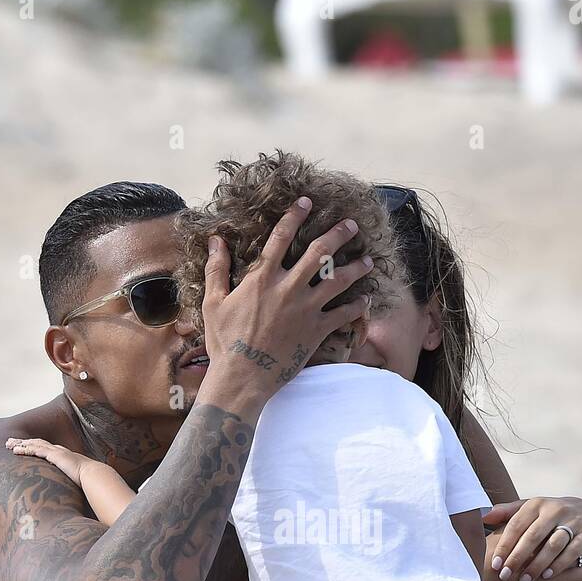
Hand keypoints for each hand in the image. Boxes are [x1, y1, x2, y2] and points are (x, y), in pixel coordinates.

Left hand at [5, 436, 88, 486]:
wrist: (93, 476)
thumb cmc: (87, 480)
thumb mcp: (76, 479)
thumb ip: (70, 481)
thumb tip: (69, 493)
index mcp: (63, 455)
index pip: (45, 448)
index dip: (34, 446)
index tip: (24, 446)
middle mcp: (58, 450)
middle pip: (37, 443)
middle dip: (23, 441)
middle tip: (10, 442)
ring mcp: (56, 452)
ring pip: (34, 444)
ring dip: (20, 443)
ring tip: (8, 444)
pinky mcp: (54, 455)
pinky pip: (35, 450)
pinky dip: (24, 449)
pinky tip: (15, 450)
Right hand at [200, 199, 372, 408]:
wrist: (243, 378)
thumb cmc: (225, 342)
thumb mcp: (213, 302)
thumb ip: (216, 269)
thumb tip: (215, 240)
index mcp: (262, 278)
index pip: (281, 237)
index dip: (295, 216)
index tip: (306, 202)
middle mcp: (288, 288)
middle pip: (320, 253)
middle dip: (339, 235)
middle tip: (352, 225)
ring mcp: (306, 309)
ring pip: (338, 280)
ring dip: (356, 268)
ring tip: (369, 260)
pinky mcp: (317, 331)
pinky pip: (343, 315)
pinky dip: (357, 306)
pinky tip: (365, 300)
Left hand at [484, 497, 581, 580]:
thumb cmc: (549, 516)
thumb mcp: (531, 509)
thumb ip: (507, 513)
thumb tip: (483, 517)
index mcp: (536, 504)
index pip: (516, 525)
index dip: (505, 545)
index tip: (495, 564)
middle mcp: (555, 510)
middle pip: (532, 536)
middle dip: (517, 558)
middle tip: (505, 576)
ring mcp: (573, 521)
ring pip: (552, 545)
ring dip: (537, 565)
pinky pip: (572, 551)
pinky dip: (559, 565)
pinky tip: (547, 577)